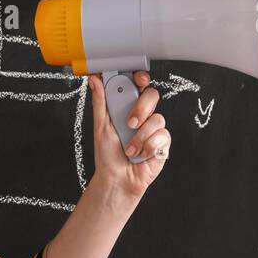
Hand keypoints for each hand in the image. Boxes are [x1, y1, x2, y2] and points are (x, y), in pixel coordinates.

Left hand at [87, 70, 170, 202]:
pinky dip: (148, 147)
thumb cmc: (108, 155)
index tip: (138, 79)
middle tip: (130, 123)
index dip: (140, 78)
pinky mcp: (163, 142)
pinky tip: (141, 154)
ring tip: (130, 149)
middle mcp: (142, 116)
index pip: (137, 86)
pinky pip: (163, 136)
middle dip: (141, 108)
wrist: (118, 179)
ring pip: (157, 118)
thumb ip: (100, 102)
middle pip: (152, 95)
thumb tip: (94, 80)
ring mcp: (154, 129)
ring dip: (140, 137)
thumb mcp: (100, 126)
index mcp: (126, 108)